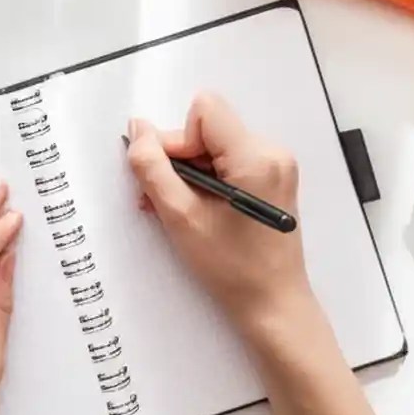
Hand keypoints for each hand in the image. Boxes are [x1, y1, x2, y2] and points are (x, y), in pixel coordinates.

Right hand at [126, 93, 307, 328]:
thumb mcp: (180, 217)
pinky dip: (206, 180)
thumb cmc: (230, 268)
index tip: (171, 179)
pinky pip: (228, 160)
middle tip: (161, 201)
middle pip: (208, 128)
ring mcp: (276, 165)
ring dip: (188, 173)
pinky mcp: (273, 179)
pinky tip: (197, 210)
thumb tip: (137, 127)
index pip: (205, 110)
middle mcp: (272, 151)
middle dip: (179, 160)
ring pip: (214, 145)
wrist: (273, 305)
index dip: (178, 139)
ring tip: (178, 211)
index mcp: (256, 156)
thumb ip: (153, 167)